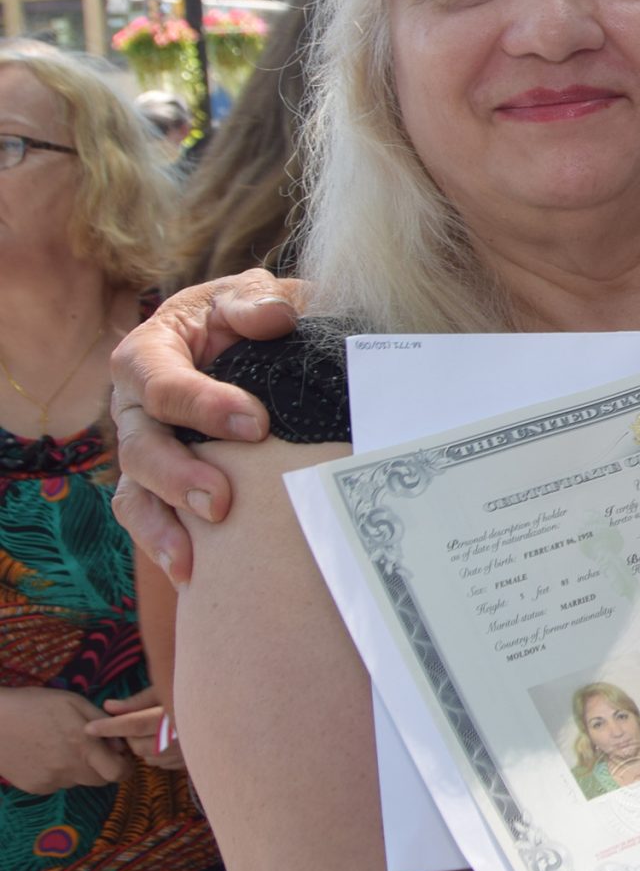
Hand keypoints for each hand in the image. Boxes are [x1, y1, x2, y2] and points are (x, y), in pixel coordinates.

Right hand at [0, 687, 130, 793]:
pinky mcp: (35, 787)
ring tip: (61, 746)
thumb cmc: (34, 705)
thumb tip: (120, 744)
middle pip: (100, 780)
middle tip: (91, 749)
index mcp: (83, 747)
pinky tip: (44, 754)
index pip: (117, 773)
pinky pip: (57, 784)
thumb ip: (102, 723)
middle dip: (103, 767)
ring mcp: (50, 781)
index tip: (121, 757)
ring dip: (79, 769)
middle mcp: (69, 769)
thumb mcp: (74, 702)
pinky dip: (58, 773)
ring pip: (78, 781)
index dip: (124, 767)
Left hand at [88, 687, 182, 770]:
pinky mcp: (189, 763)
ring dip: (144, 746)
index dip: (110, 727)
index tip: (88, 728)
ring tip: (154, 731)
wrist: (233, 711)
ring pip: (149, 757)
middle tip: (136, 723)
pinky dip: (158, 754)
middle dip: (131, 737)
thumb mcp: (166, 691)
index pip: (135, 724)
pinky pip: (162, 763)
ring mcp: (186, 753)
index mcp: (174, 716)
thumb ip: (138, 701)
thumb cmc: (190, 696)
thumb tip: (108, 706)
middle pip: (138, 746)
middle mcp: (181, 738)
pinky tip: (166, 740)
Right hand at [108, 271, 305, 584]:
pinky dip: (164, 544)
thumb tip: (274, 317)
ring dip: (163, 523)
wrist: (249, 344)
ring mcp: (144, 447)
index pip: (160, 380)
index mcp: (151, 353)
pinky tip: (191, 574)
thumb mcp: (249, 295)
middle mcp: (135, 406)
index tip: (257, 424)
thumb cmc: (245, 317)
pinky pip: (147, 517)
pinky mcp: (158, 483)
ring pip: (135, 490)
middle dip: (177, 474)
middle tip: (220, 501)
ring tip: (193, 554)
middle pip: (140, 445)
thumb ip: (256, 301)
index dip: (202, 403)